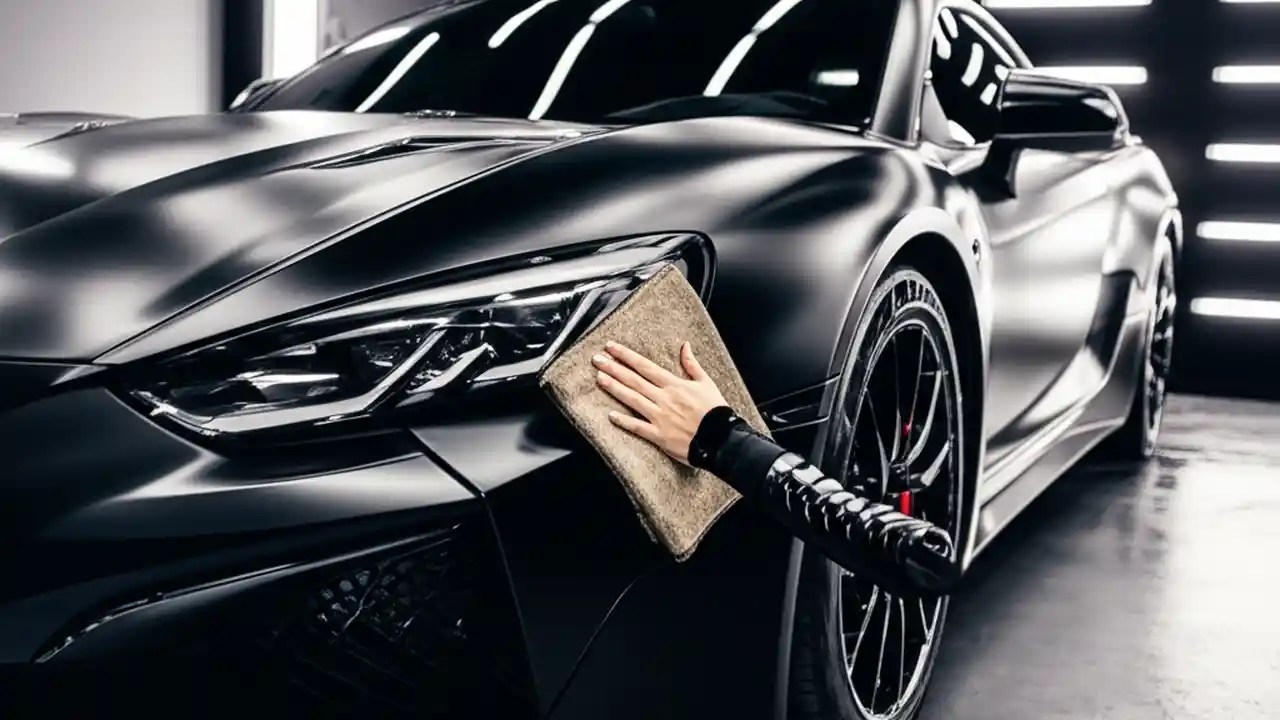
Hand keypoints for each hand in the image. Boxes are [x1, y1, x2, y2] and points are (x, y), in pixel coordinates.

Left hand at [593, 341, 727, 464]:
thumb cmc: (716, 411)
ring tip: (599, 378)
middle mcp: (664, 398)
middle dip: (614, 368)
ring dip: (615, 388)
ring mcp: (660, 417)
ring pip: (633, 399)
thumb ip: (692, 364)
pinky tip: (610, 415)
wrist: (723, 438)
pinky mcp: (659, 435)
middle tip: (597, 359)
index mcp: (674, 385)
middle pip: (634, 380)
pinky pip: (638, 427)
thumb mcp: (706, 382)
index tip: (612, 347)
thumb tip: (685, 345)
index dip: (626, 356)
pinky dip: (624, 421)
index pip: (645, 366)